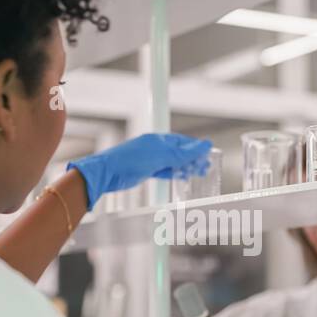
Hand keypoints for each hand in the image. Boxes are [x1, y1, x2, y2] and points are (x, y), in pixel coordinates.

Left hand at [68, 133, 211, 209]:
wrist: (108, 172)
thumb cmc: (131, 159)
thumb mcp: (161, 155)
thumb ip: (183, 153)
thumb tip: (205, 145)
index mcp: (158, 139)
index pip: (182, 142)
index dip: (196, 148)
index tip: (209, 153)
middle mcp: (155, 148)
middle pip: (179, 152)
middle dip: (193, 159)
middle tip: (207, 167)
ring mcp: (150, 159)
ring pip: (173, 163)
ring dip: (186, 168)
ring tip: (199, 173)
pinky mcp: (145, 171)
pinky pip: (164, 171)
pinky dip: (174, 174)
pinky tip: (183, 177)